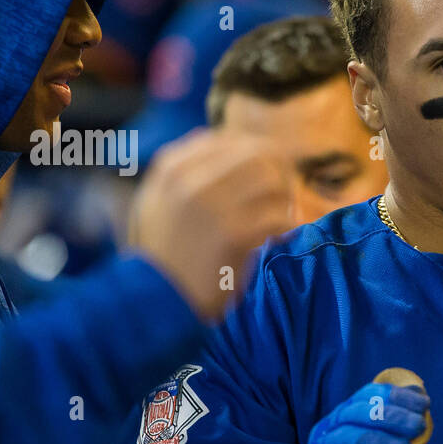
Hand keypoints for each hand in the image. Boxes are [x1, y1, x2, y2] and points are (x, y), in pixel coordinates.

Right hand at [128, 128, 294, 321]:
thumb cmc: (160, 256)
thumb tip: (220, 141)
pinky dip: (288, 228)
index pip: (229, 139)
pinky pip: (280, 217)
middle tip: (285, 195)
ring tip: (281, 218)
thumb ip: (182, 171)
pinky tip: (280, 239)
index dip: (256, 154)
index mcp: (171, 168)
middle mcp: (190, 180)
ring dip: (286, 200)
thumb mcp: (154, 203)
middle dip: (279, 173)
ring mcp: (213, 206)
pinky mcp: (235, 234)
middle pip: (258, 154)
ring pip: (274, 181)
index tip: (266, 174)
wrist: (155, 304)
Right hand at [278, 375, 431, 443]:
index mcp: (349, 416)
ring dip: (379, 440)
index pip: (369, 395)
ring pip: (347, 436)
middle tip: (417, 426)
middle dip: (392, 416)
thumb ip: (405, 430)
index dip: (397, 396)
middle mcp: (331, 427)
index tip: (424, 404)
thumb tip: (422, 398)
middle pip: (358, 411)